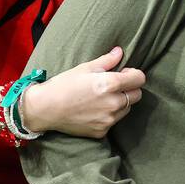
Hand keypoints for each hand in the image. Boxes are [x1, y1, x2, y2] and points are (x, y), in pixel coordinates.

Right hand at [21, 46, 146, 137]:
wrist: (44, 109)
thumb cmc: (64, 85)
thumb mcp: (85, 68)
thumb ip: (107, 60)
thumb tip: (120, 52)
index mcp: (110, 84)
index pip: (140, 79)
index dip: (134, 74)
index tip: (125, 72)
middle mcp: (113, 103)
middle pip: (137, 95)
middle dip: (130, 88)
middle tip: (115, 85)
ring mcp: (108, 120)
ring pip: (127, 109)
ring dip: (121, 102)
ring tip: (103, 97)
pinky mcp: (101, 131)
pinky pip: (114, 121)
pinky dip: (109, 115)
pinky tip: (94, 109)